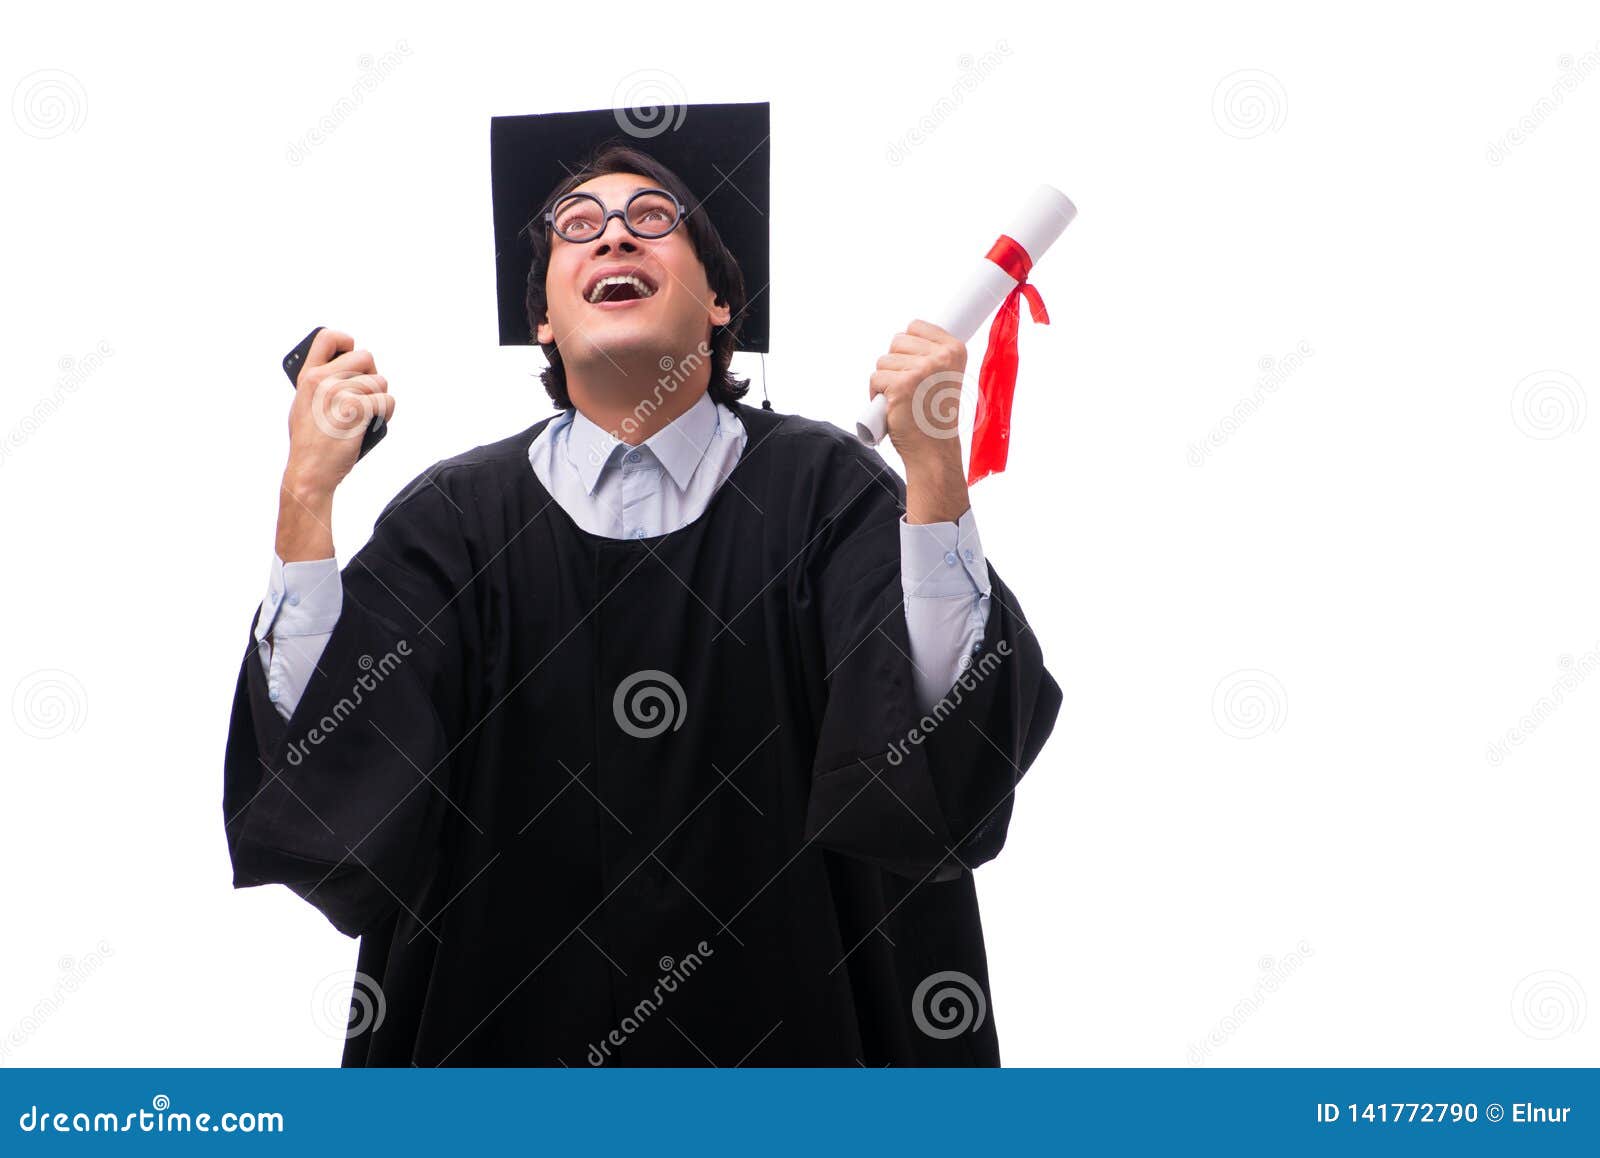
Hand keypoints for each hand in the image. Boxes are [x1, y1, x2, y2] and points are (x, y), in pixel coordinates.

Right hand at [283, 328, 393, 498]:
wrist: (309, 472)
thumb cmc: (310, 444)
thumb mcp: (303, 406)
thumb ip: (319, 385)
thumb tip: (342, 370)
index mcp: (307, 376)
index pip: (328, 337)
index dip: (347, 343)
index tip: (353, 359)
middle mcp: (321, 379)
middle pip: (365, 357)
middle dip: (372, 376)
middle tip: (366, 396)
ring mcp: (338, 393)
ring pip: (380, 381)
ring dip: (380, 398)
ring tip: (369, 415)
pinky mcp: (355, 409)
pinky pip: (387, 400)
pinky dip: (386, 413)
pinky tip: (376, 423)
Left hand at [869, 319, 967, 474]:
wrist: (934, 449)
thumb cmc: (935, 415)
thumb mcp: (945, 376)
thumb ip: (932, 354)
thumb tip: (906, 335)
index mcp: (955, 350)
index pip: (916, 326)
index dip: (908, 348)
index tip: (917, 371)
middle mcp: (941, 357)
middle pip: (897, 341)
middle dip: (896, 364)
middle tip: (909, 389)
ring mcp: (921, 370)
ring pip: (883, 361)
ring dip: (885, 381)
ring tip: (902, 399)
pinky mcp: (901, 385)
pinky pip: (875, 378)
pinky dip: (876, 393)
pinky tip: (892, 406)